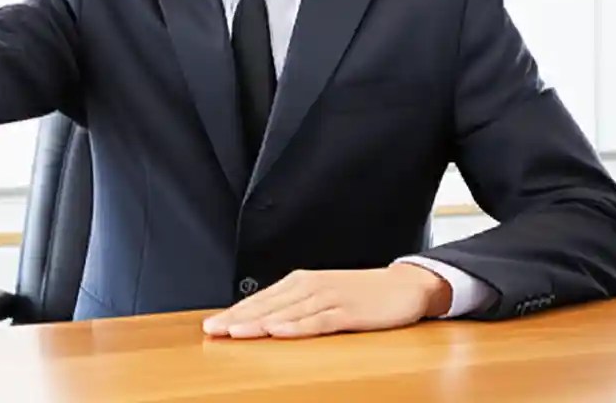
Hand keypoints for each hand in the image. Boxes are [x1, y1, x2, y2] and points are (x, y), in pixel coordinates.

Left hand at [201, 264, 451, 339]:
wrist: (404, 286)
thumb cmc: (360, 294)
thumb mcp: (323, 296)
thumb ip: (295, 306)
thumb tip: (264, 321)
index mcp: (300, 282)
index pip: (260, 300)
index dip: (234, 313)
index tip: (211, 326)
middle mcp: (309, 287)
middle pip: (267, 305)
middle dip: (237, 319)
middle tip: (212, 331)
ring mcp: (328, 298)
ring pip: (286, 313)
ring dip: (259, 323)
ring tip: (234, 333)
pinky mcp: (347, 312)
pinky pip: (317, 321)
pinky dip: (296, 326)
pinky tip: (278, 331)